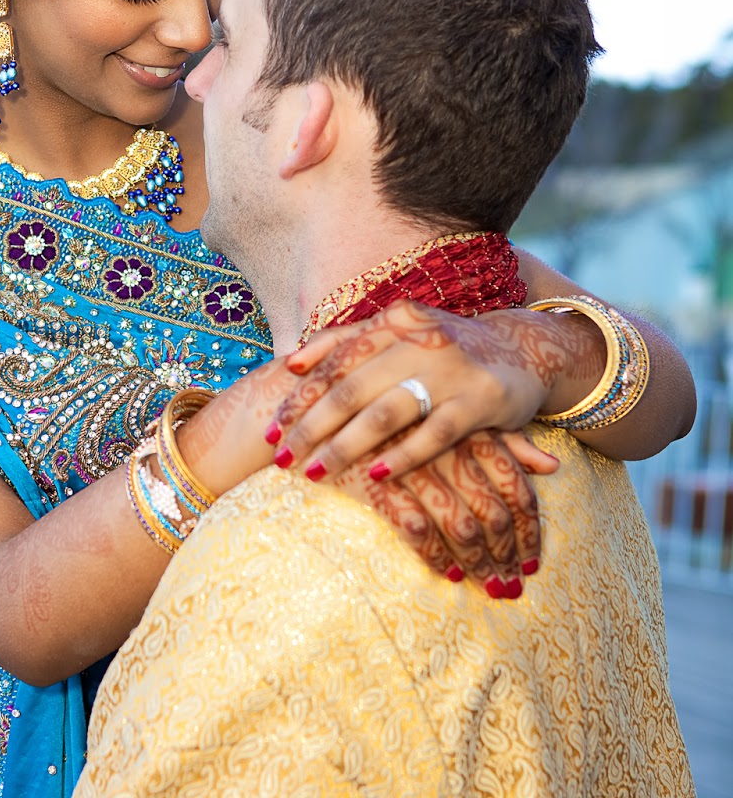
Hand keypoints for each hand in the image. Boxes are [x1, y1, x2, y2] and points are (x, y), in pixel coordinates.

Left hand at [268, 300, 567, 478]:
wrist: (525, 349)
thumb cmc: (446, 349)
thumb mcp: (399, 333)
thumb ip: (347, 342)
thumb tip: (289, 361)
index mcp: (394, 321)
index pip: (334, 362)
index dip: (299, 397)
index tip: (271, 430)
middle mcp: (419, 339)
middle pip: (351, 388)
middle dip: (311, 427)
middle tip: (282, 458)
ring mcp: (451, 368)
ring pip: (385, 412)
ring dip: (346, 446)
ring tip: (316, 472)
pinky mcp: (481, 400)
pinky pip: (434, 434)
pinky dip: (403, 456)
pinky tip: (375, 477)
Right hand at [333, 429, 557, 595]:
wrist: (330, 397)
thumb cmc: (405, 407)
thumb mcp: (460, 413)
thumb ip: (509, 439)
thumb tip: (554, 467)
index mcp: (474, 432)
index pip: (517, 488)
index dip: (529, 530)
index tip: (533, 561)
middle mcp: (452, 451)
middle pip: (494, 514)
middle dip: (507, 556)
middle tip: (512, 587)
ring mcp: (417, 469)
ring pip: (462, 526)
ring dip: (478, 563)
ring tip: (487, 587)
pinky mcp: (381, 485)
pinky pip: (417, 529)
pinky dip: (436, 555)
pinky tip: (447, 572)